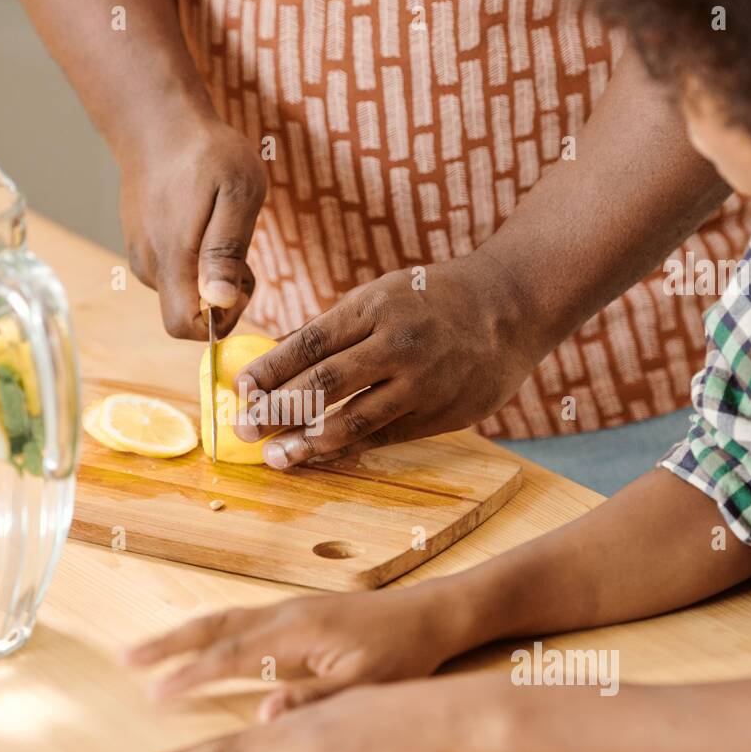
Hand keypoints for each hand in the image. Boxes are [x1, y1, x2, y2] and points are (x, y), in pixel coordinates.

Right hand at [119, 119, 266, 338]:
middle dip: (220, 301)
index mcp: (172, 258)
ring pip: (181, 293)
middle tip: (241, 254)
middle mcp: (149, 265)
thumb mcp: (237, 194)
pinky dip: (195, 263)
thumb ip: (226, 252)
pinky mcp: (140, 245)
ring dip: (210, 278)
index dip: (219, 320)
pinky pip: (172, 273)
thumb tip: (219, 303)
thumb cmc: (206, 151)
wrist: (158, 120)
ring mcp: (141, 255)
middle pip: (185, 315)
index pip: (184, 326)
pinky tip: (205, 225)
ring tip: (224, 230)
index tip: (240, 283)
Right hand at [123, 579, 474, 719]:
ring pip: (222, 620)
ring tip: (143, 652)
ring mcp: (288, 610)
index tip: (155, 692)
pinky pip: (239, 621)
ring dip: (181, 635)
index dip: (191, 674)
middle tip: (126, 658)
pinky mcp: (294, 613)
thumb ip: (314, 699)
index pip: (231, 654)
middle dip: (167, 643)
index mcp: (298, 633)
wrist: (430, 615)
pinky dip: (208, 632)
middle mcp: (285, 614)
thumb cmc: (402, 653)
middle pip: (214, 626)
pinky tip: (196, 645)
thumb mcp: (365, 684)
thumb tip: (264, 714)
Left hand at [232, 253, 539, 467]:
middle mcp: (397, 344)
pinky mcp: (439, 414)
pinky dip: (346, 449)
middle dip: (276, 410)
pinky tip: (317, 456)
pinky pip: (382, 438)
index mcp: (374, 307)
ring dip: (306, 442)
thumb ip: (334, 331)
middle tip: (243, 430)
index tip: (240, 391)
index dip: (270, 371)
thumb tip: (275, 365)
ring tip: (275, 456)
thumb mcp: (381, 295)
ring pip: (353, 421)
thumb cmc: (431, 299)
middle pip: (323, 384)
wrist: (510, 307)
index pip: (309, 343)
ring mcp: (420, 383)